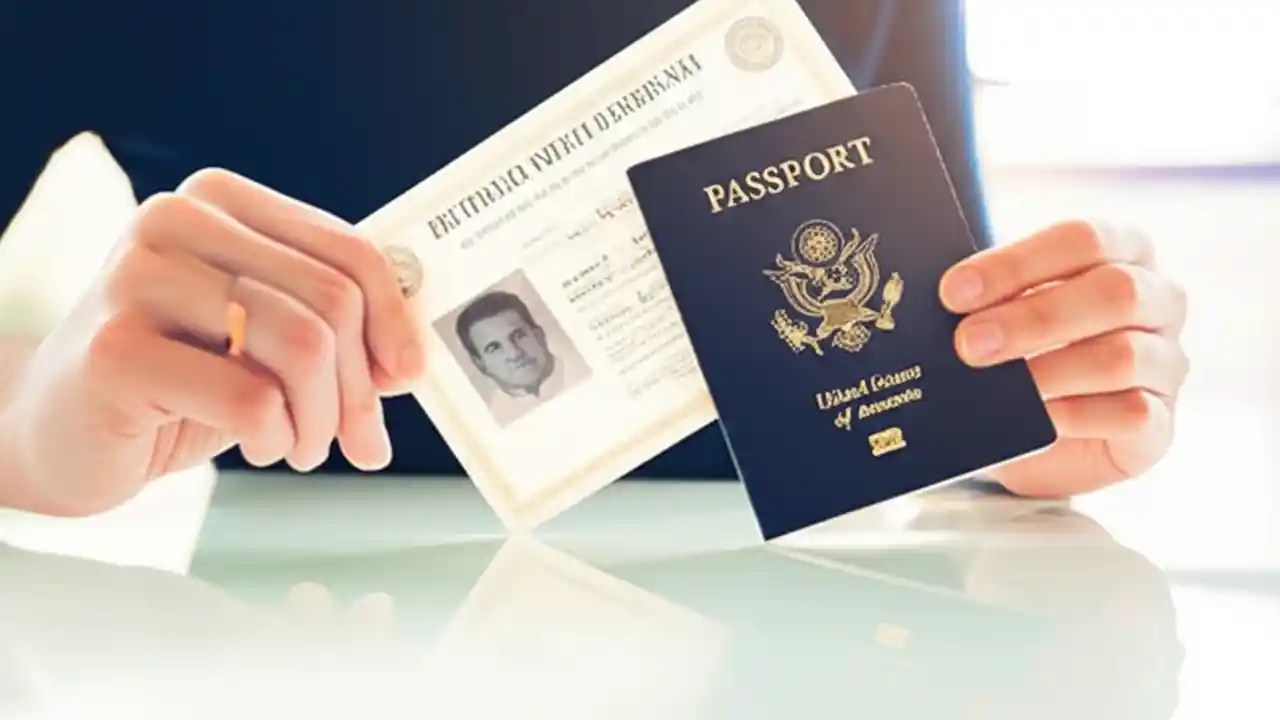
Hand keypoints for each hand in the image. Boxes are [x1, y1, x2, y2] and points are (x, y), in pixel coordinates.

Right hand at [5, 168, 424, 514]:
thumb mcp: (265, 336)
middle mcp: (175, 220)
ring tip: (303, 447)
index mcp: (220, 200)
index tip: (407, 375)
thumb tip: (409, 359)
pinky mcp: (117, 348)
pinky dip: (275, 437)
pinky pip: (251, 398)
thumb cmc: (182, 378)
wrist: (64, 429)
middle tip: (360, 439)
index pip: (347, 250)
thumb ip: (332, 323)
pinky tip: (261, 447)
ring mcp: (137, 278)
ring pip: (301, 346)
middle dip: (361, 387)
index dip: (394, 320)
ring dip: (321, 419)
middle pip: (332, 301)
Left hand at [939, 219, 1187, 496]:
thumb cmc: (1023, 353)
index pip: (1082, 239)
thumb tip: (947, 299)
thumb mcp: (1006, 313)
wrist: (1036, 433)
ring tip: (998, 388)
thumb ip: (991, 299)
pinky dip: (1077, 417)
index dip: (1016, 263)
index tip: (954, 292)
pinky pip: (1132, 414)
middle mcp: (1159, 300)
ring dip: (1049, 371)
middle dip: (1033, 318)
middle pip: (1114, 291)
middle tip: (968, 344)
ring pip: (1124, 355)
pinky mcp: (1161, 423)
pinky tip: (1038, 421)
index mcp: (1124, 252)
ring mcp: (1167, 362)